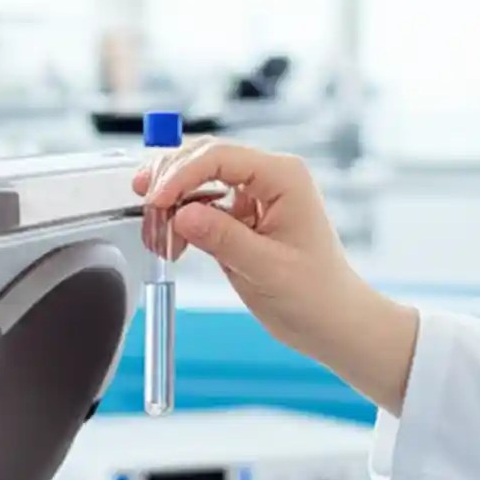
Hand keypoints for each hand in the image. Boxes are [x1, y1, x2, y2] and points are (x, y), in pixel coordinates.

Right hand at [132, 139, 418, 412]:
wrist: (333, 322)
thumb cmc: (317, 295)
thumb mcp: (267, 269)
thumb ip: (223, 239)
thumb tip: (181, 215)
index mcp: (285, 178)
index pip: (220, 156)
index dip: (180, 174)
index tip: (155, 200)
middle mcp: (271, 178)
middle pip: (204, 158)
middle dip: (169, 181)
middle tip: (146, 212)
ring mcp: (255, 196)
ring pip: (197, 180)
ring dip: (172, 202)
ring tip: (158, 235)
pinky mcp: (242, 217)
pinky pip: (202, 205)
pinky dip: (181, 220)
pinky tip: (172, 243)